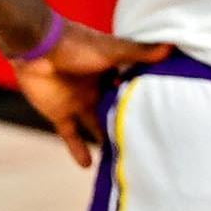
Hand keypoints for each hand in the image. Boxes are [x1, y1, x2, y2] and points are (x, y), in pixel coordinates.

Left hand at [11, 22, 171, 167]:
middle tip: (146, 142)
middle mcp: (97, 88)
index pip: (131, 87)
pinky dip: (78, 150)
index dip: (143, 99)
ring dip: (106, 140)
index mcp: (111, 70)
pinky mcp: (61, 114)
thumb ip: (140, 52)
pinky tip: (88, 166)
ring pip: (96, 126)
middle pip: (115, 110)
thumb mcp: (113, 50)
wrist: (38, 48)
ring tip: (123, 159)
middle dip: (127, 123)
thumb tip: (172, 48)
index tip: (163, 113)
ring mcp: (79, 102)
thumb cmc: (77, 44)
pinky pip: (72, 136)